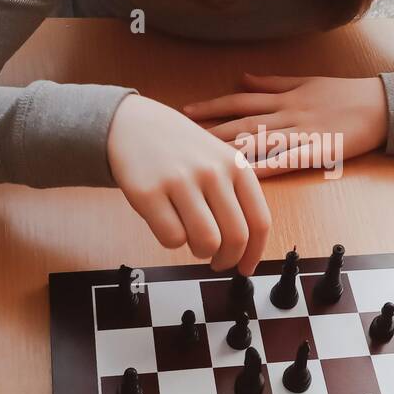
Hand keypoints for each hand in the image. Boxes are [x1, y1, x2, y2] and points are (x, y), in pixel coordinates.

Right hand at [107, 94, 270, 272]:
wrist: (134, 125)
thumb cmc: (181, 150)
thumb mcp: (219, 160)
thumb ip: (236, 197)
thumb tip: (248, 248)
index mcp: (236, 166)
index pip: (259, 221)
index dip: (254, 253)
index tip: (245, 268)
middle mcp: (212, 171)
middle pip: (235, 237)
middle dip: (227, 260)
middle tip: (217, 262)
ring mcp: (180, 180)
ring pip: (205, 242)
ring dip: (200, 252)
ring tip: (192, 240)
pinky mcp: (148, 192)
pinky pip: (171, 238)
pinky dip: (172, 241)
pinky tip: (168, 224)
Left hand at [182, 72, 388, 176]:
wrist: (382, 105)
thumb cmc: (346, 94)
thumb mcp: (306, 81)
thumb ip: (273, 82)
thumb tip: (243, 77)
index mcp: (285, 97)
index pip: (241, 100)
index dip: (213, 106)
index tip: (186, 112)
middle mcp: (289, 112)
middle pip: (243, 122)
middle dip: (211, 130)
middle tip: (182, 139)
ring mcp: (303, 132)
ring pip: (261, 140)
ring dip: (232, 149)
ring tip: (205, 159)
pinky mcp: (319, 149)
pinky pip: (288, 160)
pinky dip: (266, 166)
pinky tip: (247, 174)